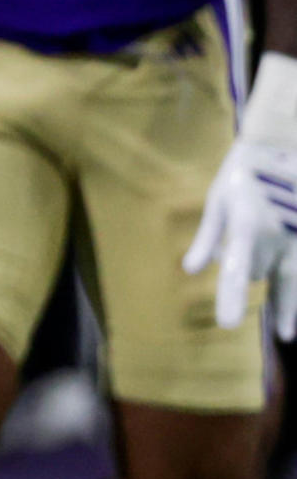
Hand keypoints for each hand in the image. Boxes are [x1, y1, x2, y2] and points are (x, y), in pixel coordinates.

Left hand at [183, 57, 296, 331]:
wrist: (281, 147)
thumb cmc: (242, 173)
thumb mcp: (217, 202)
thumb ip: (206, 238)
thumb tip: (192, 270)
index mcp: (247, 229)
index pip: (238, 272)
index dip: (232, 299)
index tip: (229, 325)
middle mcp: (277, 237)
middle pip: (269, 277)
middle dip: (269, 296)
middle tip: (283, 331)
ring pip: (292, 275)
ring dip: (289, 302)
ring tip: (288, 331)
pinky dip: (291, 273)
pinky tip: (290, 301)